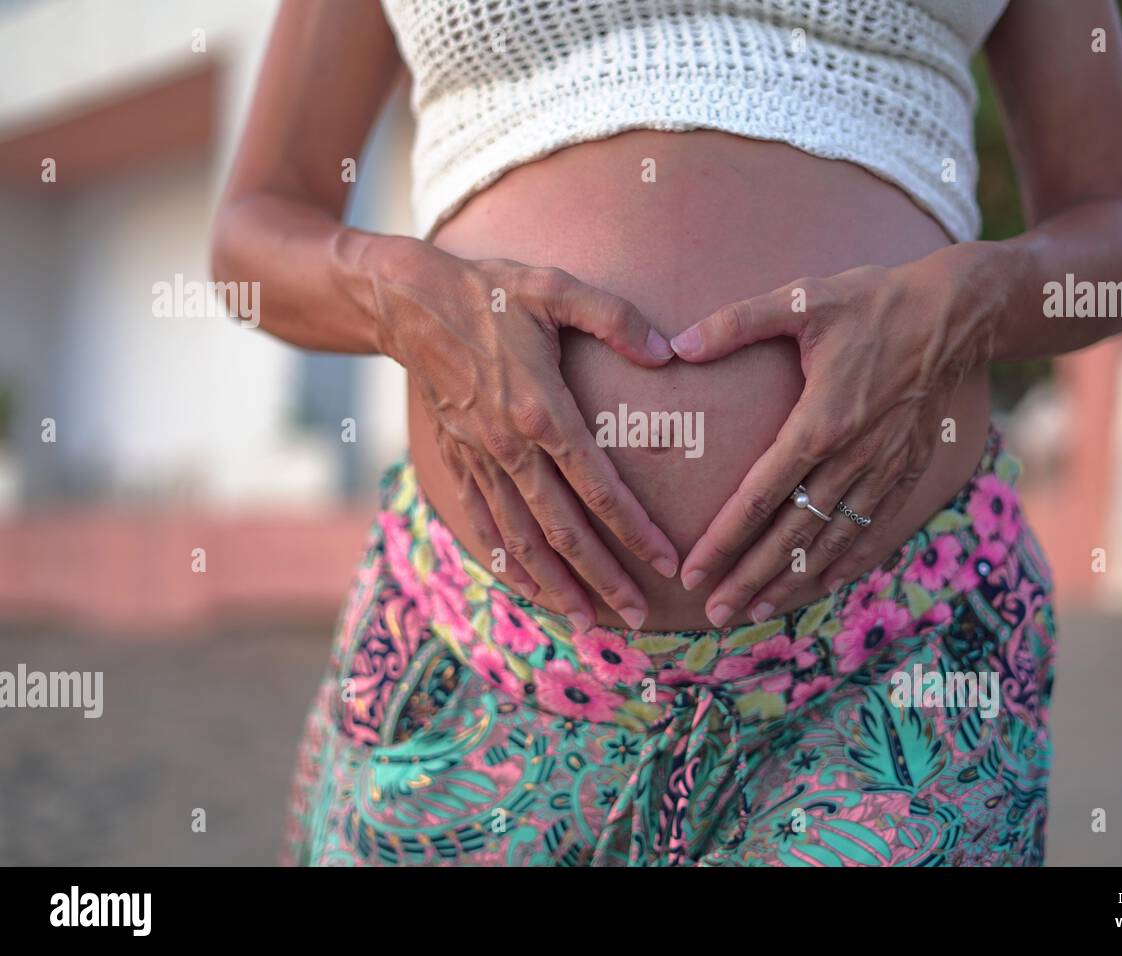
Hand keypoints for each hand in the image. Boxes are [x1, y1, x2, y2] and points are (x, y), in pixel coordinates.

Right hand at [371, 239, 679, 630]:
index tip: (667, 562)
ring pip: (522, 540)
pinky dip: (507, 563)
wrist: (409, 302)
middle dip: (604, 578)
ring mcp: (479, 461)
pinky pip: (484, 525)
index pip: (599, 488)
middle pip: (564, 530)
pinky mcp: (458, 463)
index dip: (636, 531)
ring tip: (587, 624)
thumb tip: (666, 351)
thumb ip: (615, 318)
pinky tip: (528, 589)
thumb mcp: (556, 288)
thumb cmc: (490, 292)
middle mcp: (509, 448)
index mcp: (541, 410)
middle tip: (639, 618)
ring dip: (557, 586)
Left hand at [669, 249, 994, 626]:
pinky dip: (845, 562)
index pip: (759, 497)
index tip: (692, 573)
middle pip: (791, 534)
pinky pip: (872, 529)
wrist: (957, 313)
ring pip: (831, 541)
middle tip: (713, 615)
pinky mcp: (908, 471)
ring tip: (755, 612)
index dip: (722, 540)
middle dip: (749, 578)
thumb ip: (735, 322)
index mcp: (820, 422)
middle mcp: (853, 457)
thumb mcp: (801, 298)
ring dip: (792, 581)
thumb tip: (675, 344)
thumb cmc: (873, 300)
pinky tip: (822, 585)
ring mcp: (884, 469)